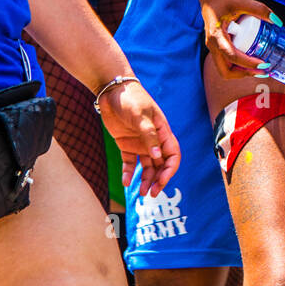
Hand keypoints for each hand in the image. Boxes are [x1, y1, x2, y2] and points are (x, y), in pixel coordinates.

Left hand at [97, 79, 180, 195]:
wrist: (111, 91)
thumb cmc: (131, 99)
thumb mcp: (141, 116)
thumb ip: (149, 136)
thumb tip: (158, 157)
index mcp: (163, 132)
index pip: (172, 155)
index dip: (170, 170)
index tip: (162, 181)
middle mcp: (154, 140)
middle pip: (161, 165)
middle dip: (158, 180)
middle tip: (151, 194)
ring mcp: (141, 144)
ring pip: (147, 167)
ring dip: (146, 180)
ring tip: (141, 193)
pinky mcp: (127, 145)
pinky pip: (131, 163)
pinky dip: (130, 173)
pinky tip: (127, 182)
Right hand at [198, 0, 276, 77]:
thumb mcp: (241, 0)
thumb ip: (259, 9)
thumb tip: (276, 21)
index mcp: (216, 36)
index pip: (232, 57)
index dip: (248, 63)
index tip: (263, 64)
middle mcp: (213, 44)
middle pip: (225, 71)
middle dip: (244, 74)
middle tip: (261, 70)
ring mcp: (214, 46)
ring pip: (225, 68)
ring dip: (241, 71)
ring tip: (258, 67)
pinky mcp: (218, 44)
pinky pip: (226, 61)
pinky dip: (238, 64)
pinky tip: (251, 58)